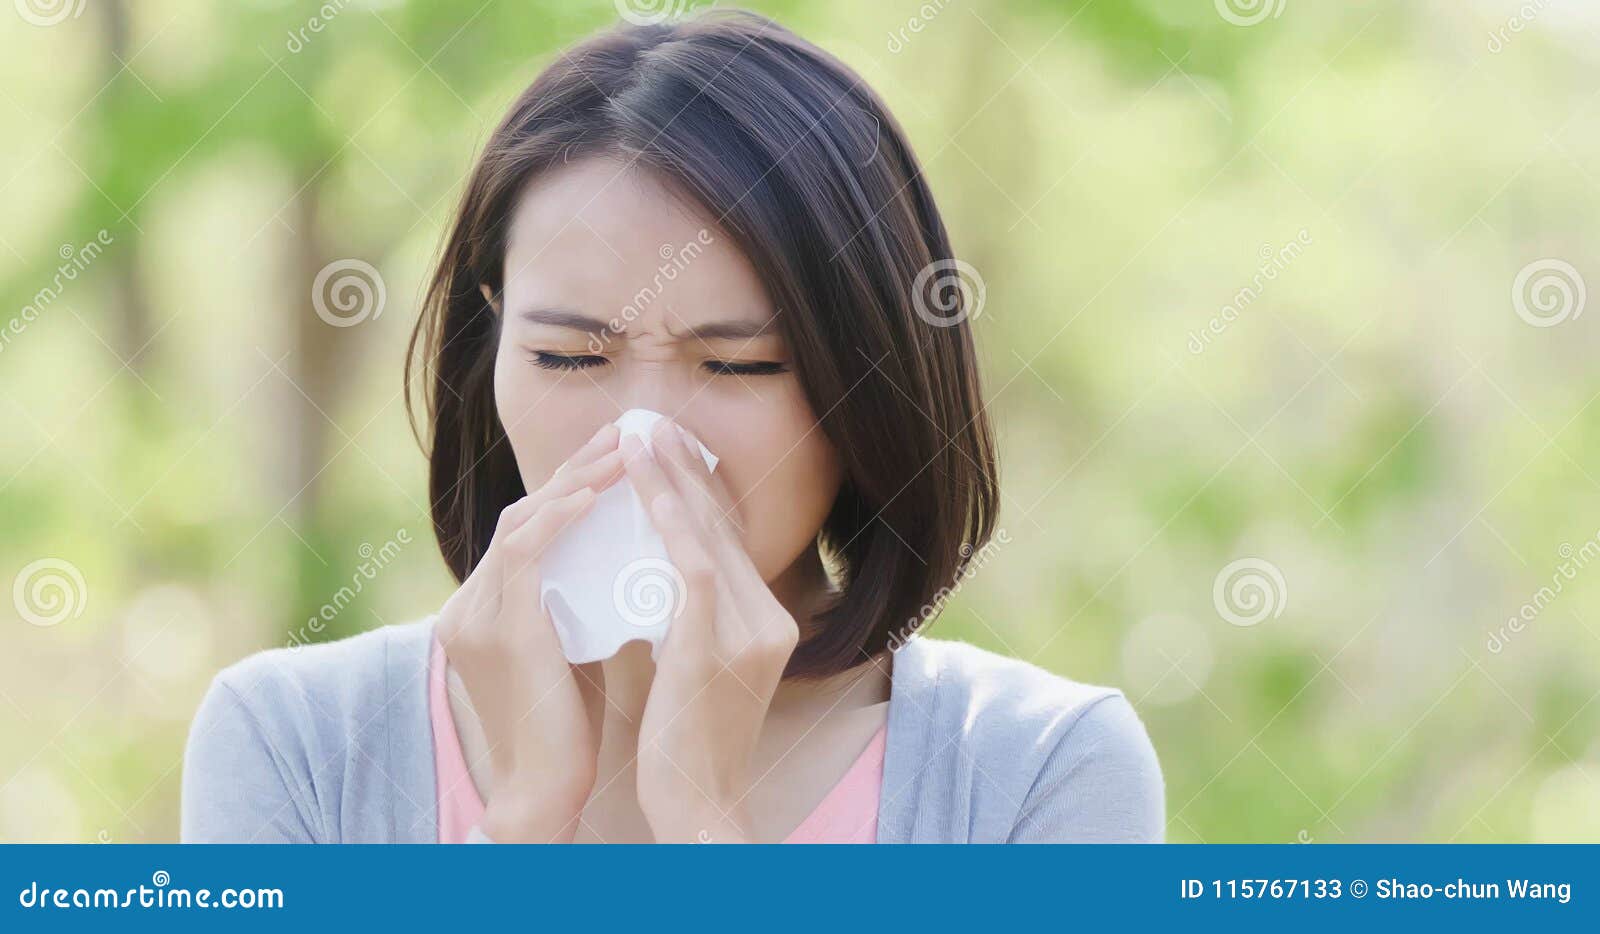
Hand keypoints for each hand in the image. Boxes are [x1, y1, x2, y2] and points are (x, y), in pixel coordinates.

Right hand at [434, 423, 625, 842]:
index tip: (618, 456)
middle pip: (522, 513)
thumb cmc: (567, 728)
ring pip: (522, 521)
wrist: (543, 791)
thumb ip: (578, 602)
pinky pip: (526, 551)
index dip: (571, 487)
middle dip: (576, 469)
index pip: (528, 529)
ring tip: (623, 450)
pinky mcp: (499, 628)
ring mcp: (476, 615)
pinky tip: (597, 493)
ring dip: (575, 481)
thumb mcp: (570, 647)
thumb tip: (624, 559)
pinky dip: (561, 517)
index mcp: (484, 608)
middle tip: (624, 432)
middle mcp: (469, 605)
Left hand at [621, 419, 798, 843]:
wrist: (697, 804)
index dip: (698, 494)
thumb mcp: (691, 671)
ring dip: (670, 479)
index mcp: (768, 625)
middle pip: (724, 528)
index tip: (664, 455)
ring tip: (639, 436)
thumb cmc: (682, 746)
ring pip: (708, 534)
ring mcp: (751, 630)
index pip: (730, 544)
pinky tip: (641, 482)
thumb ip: (681, 623)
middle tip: (649, 425)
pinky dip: (667, 515)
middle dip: (685, 472)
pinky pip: (692, 561)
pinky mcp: (718, 642)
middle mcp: (771, 620)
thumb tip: (640, 579)